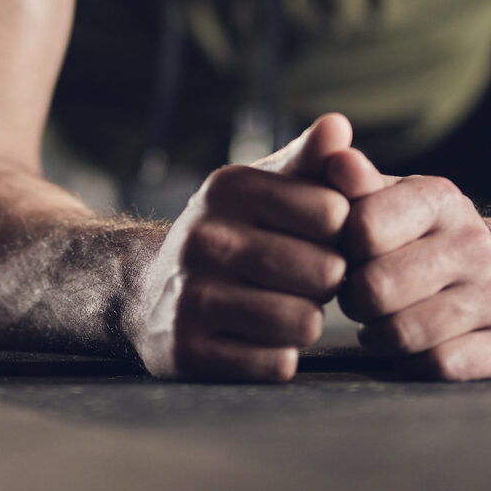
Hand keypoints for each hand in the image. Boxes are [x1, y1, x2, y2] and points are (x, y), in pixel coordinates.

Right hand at [128, 114, 353, 380]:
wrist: (147, 291)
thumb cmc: (232, 232)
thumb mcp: (264, 185)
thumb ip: (309, 158)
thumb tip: (338, 126)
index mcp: (228, 187)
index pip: (333, 211)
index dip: (342, 231)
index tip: (325, 236)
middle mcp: (204, 237)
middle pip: (325, 271)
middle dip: (327, 280)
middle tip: (306, 279)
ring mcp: (190, 296)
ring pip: (304, 322)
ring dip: (307, 321)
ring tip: (286, 308)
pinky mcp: (186, 352)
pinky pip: (275, 364)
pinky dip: (280, 357)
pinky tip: (260, 340)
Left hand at [325, 149, 490, 380]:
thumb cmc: (414, 238)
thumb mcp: (384, 201)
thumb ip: (353, 184)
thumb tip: (339, 160)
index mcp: (439, 197)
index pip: (363, 226)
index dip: (343, 249)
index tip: (351, 253)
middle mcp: (474, 241)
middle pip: (376, 289)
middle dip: (355, 300)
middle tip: (361, 297)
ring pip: (404, 334)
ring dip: (379, 337)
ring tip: (383, 321)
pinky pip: (439, 366)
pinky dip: (414, 364)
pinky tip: (415, 347)